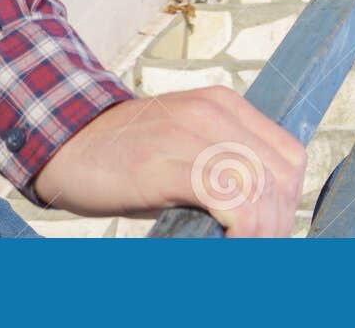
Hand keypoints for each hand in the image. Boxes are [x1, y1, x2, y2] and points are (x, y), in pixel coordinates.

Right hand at [31, 88, 305, 236]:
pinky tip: (224, 241)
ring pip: (256, 189)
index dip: (287, 201)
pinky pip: (225, 197)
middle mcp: (211, 113)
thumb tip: (264, 213)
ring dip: (258, 232)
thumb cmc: (126, 155)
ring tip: (239, 250)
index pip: (289, 155)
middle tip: (256, 249)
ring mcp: (186, 135)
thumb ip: (224, 163)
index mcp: (222, 105)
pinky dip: (237, 228)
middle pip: (279, 176)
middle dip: (276, 223)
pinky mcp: (163, 165)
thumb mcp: (185, 144)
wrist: (66, 144)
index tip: (270, 230)